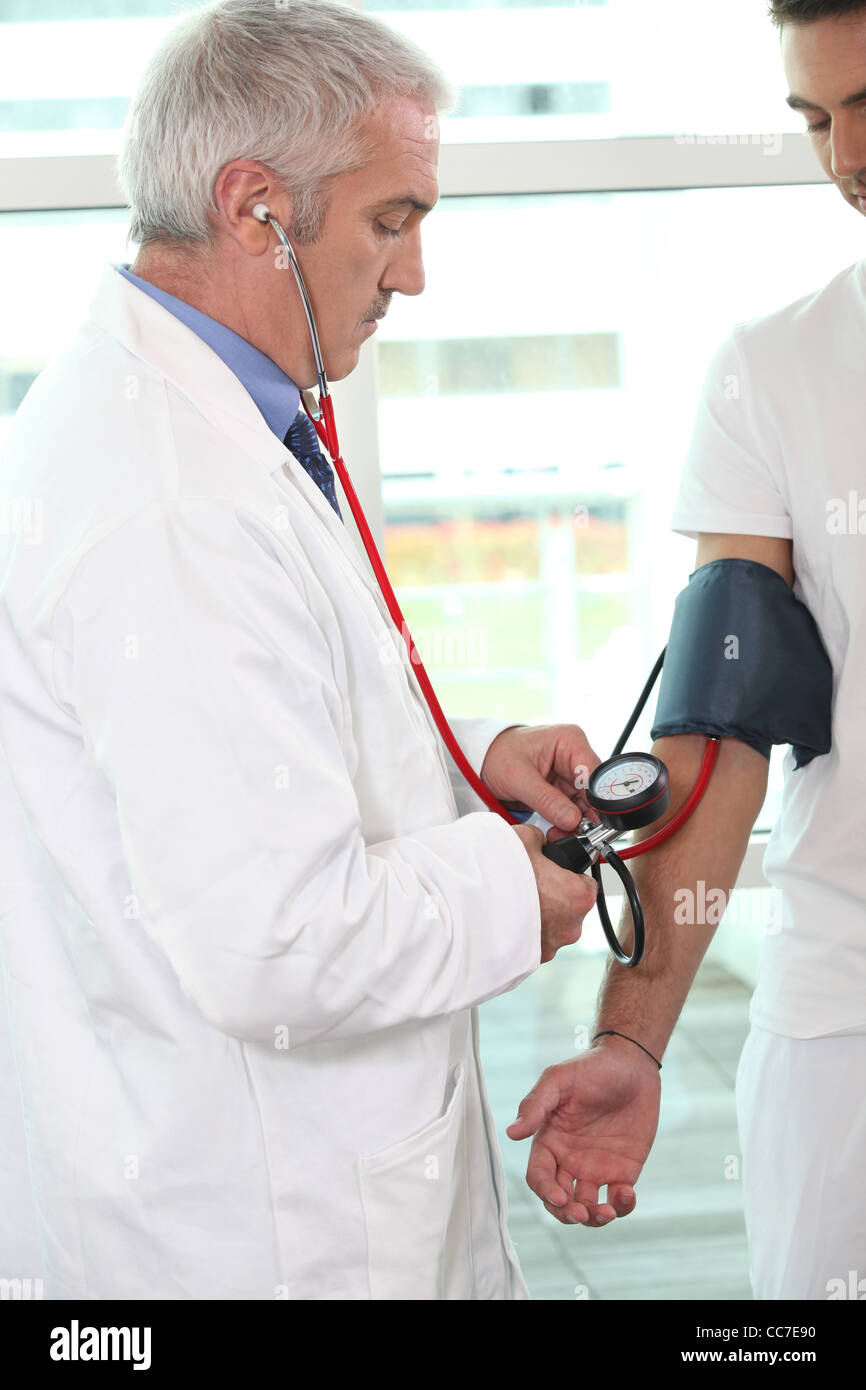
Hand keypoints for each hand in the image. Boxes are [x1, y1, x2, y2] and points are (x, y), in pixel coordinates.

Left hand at [481, 723, 600, 834]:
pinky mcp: (563, 788)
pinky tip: (558, 830)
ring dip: (575, 822)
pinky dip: (567, 822)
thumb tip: (572, 820)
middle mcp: (574, 755)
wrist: (482, 761)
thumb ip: (546, 800)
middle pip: (593, 791)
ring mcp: (569, 773)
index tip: (590, 823)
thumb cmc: (498, 756)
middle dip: (584, 816)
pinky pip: (573, 809)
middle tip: (572, 833)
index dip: (596, 801)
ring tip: (559, 834)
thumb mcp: (519, 778)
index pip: (594, 774)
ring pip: (586, 804)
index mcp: (570, 741)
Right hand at [506, 1036, 661, 1224]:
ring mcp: (596, 1168)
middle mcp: (569, 1160)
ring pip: (587, 1208)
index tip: (560, 1195)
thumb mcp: (559, 1080)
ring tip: (605, 1212)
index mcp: (550, 1141)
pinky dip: (622, 1207)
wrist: (632, 1064)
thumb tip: (511, 1133)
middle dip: (566, 1213)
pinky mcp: (623, 1171)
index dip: (545, 1191)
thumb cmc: (591, 1068)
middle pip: (559, 1201)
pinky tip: (626, 1194)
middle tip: (580, 1212)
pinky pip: (618, 1200)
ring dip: (593, 1219)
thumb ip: (536, 1105)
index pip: (539, 1177)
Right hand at [513, 823, 597, 962]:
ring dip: (536, 917)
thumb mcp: (525, 838)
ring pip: (549, 928)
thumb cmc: (500, 874)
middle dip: (552, 897)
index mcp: (578, 897)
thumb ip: (539, 840)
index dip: (568, 874)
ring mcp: (549, 947)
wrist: (468, 907)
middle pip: (568, 909)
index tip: (552, 870)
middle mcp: (570, 927)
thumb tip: (537, 842)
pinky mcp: (528, 960)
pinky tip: (502, 916)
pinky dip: (521, 932)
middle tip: (527, 883)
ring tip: (510, 900)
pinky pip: (530, 942)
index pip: (586, 884)